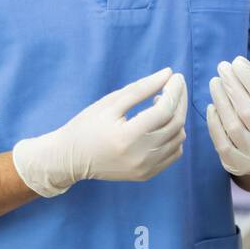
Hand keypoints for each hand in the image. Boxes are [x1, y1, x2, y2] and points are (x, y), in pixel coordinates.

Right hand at [13, 67, 187, 197]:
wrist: (70, 159)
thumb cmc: (87, 126)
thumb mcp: (110, 103)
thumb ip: (141, 88)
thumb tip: (168, 73)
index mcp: (127, 137)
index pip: (164, 110)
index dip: (174, 90)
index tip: (176, 76)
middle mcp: (140, 156)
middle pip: (175, 124)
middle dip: (179, 101)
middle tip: (175, 86)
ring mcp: (145, 168)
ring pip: (178, 138)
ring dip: (176, 117)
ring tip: (160, 105)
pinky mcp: (147, 174)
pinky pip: (174, 153)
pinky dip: (174, 135)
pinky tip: (160, 125)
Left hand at [206, 56, 249, 175]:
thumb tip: (239, 65)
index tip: (237, 62)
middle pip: (247, 112)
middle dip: (233, 86)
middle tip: (222, 68)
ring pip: (233, 126)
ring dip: (221, 101)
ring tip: (215, 83)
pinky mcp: (236, 165)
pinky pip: (221, 143)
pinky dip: (214, 123)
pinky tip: (211, 107)